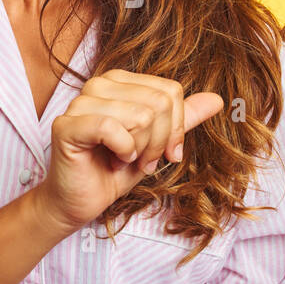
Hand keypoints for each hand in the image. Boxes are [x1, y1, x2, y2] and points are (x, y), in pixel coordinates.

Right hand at [35, 69, 224, 231]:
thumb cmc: (115, 170)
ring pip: (141, 117)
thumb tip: (216, 99)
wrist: (81, 202)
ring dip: (140, 150)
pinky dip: (123, 151)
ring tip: (121, 160)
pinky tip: (111, 160)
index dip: (174, 129)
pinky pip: (114, 129)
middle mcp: (98, 84)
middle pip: (160, 103)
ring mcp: (79, 102)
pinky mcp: (67, 125)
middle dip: (158, 142)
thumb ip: (181, 120)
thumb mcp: (157, 144)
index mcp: (119, 81)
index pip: (170, 92)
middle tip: (139, 160)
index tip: (160, 153)